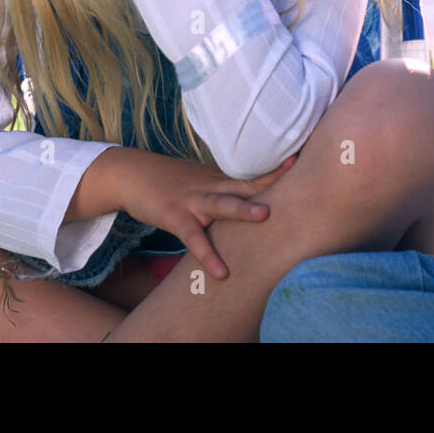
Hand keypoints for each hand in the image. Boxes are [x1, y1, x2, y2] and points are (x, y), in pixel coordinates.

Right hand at [105, 149, 296, 279]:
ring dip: (243, 209)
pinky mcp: (176, 217)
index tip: (300, 160)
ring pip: (222, 204)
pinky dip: (208, 255)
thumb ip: (224, 187)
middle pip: (245, 184)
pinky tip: (222, 273)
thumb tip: (248, 195)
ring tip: (266, 215)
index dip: (276, 169)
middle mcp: (211, 187)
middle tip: (298, 180)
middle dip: (271, 182)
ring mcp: (194, 201)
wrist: (133, 174)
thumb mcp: (200, 179)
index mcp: (219, 179)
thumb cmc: (170, 180)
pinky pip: (195, 238)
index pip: (253, 174)